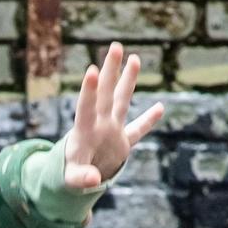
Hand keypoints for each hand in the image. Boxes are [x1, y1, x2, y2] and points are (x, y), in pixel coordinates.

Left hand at [64, 42, 165, 189]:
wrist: (74, 177)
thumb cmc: (68, 176)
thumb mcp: (72, 180)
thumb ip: (81, 178)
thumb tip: (93, 180)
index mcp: (84, 132)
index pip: (86, 107)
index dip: (89, 91)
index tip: (93, 70)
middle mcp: (99, 124)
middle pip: (106, 94)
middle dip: (111, 71)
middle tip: (115, 46)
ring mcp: (111, 130)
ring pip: (122, 101)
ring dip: (128, 80)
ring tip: (135, 58)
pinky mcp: (122, 142)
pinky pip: (137, 130)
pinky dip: (148, 121)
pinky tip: (160, 108)